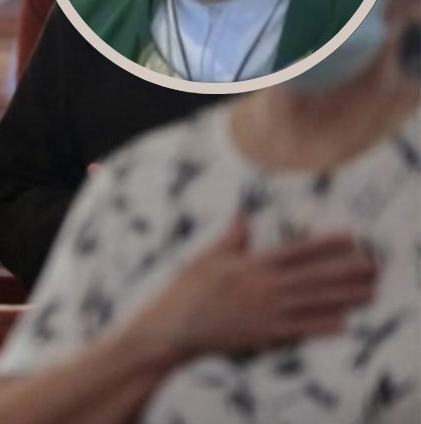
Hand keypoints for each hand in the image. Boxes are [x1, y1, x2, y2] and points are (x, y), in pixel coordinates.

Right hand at [130, 214, 376, 361]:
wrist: (175, 325)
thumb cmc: (187, 288)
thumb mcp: (207, 257)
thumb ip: (231, 238)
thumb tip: (243, 215)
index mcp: (251, 265)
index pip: (297, 251)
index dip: (326, 245)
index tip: (350, 239)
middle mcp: (264, 287)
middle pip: (314, 277)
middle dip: (346, 272)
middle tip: (373, 267)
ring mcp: (266, 312)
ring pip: (314, 303)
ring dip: (344, 298)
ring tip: (369, 293)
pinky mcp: (264, 334)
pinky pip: (299, 330)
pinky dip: (322, 326)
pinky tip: (343, 323)